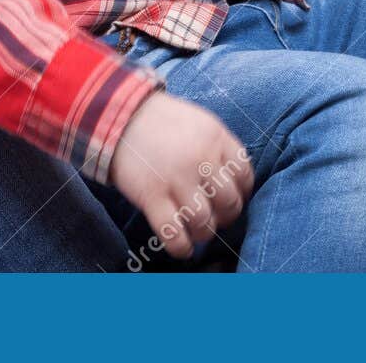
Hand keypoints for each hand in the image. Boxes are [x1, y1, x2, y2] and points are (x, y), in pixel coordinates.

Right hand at [109, 92, 251, 257]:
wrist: (121, 115)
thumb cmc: (164, 121)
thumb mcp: (201, 123)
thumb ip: (220, 148)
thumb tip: (236, 180)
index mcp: (216, 138)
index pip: (244, 176)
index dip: (242, 193)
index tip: (233, 199)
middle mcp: (201, 160)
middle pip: (229, 202)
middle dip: (226, 216)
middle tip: (217, 218)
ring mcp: (176, 179)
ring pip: (204, 221)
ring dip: (204, 233)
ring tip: (198, 232)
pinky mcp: (151, 196)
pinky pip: (173, 232)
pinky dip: (181, 247)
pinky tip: (183, 249)